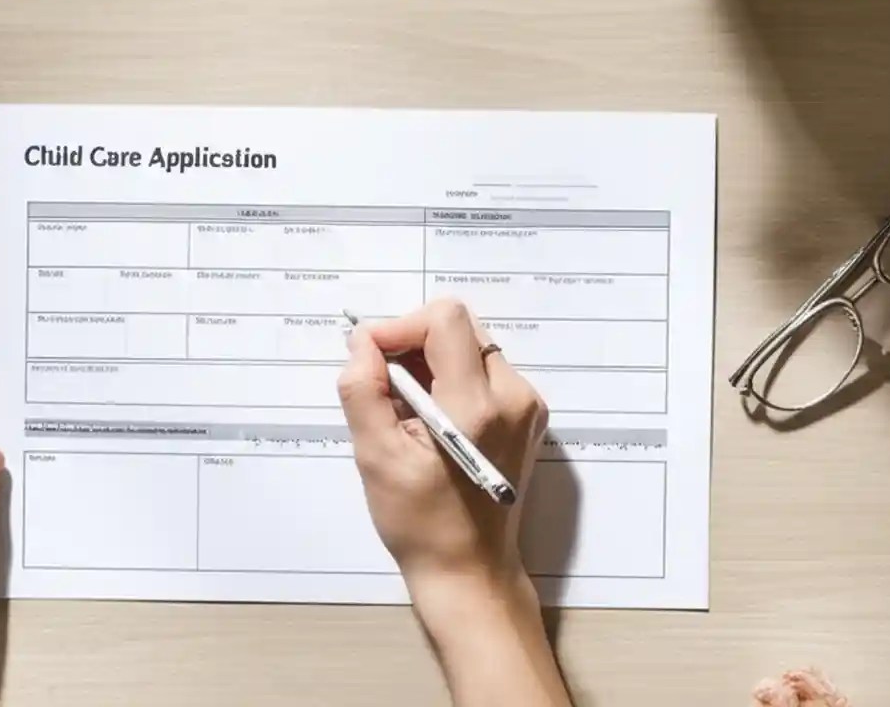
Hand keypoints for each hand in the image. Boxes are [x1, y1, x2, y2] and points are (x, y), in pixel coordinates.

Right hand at [338, 298, 569, 705]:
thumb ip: (364, 389)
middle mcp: (513, 395)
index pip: (445, 319)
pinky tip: (430, 421)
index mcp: (477, 404)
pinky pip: (483, 373)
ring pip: (470, 348)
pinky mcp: (527, 417)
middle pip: (459, 329)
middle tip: (383, 387)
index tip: (369, 359)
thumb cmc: (419, 522)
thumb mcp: (376, 456)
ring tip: (404, 411)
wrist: (470, 571)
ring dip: (430, 364)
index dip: (399, 327)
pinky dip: (450, 381)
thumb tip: (362, 343)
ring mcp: (527, 406)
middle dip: (413, 345)